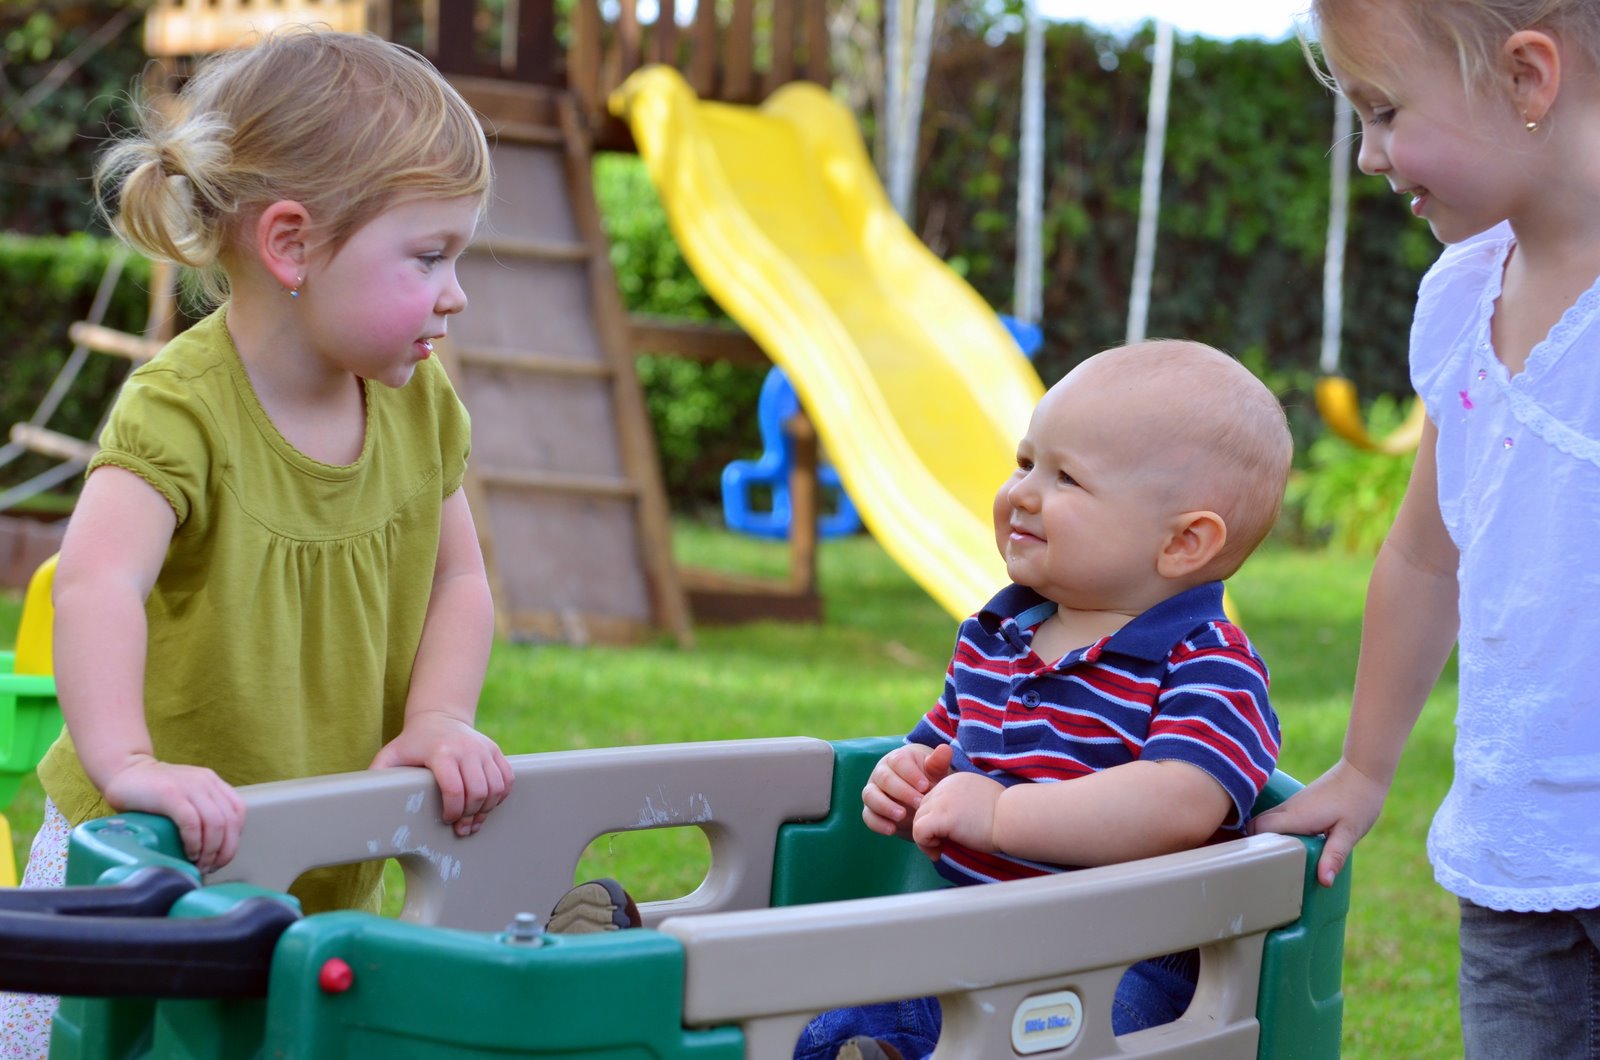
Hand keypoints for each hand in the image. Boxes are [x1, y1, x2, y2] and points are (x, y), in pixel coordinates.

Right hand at [101, 756, 245, 872]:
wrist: (123, 771)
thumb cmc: (151, 792)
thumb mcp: (184, 796)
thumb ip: (199, 811)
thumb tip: (211, 850)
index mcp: (211, 782)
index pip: (238, 812)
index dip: (234, 838)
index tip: (221, 858)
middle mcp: (205, 782)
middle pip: (229, 821)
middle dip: (224, 850)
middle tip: (210, 867)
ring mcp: (189, 786)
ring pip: (215, 823)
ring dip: (210, 850)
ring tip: (198, 864)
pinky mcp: (170, 794)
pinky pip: (192, 822)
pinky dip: (194, 842)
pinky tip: (188, 853)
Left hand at [371, 711, 513, 836]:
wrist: (438, 718)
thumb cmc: (412, 743)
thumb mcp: (391, 755)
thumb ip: (378, 774)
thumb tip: (364, 800)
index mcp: (441, 752)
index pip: (454, 789)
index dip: (453, 811)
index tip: (446, 820)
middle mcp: (466, 749)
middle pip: (478, 792)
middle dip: (470, 815)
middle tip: (461, 827)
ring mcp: (483, 749)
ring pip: (496, 788)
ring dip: (486, 809)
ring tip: (474, 819)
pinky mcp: (495, 751)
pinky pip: (507, 779)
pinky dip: (500, 795)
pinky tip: (486, 804)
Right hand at [862, 743, 954, 837]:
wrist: (922, 801)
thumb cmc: (930, 781)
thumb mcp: (936, 773)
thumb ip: (938, 763)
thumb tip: (945, 748)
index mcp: (897, 759)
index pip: (898, 762)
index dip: (910, 774)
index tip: (925, 786)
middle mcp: (881, 773)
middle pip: (884, 778)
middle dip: (901, 791)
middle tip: (919, 803)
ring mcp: (873, 791)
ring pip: (870, 796)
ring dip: (885, 806)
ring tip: (902, 815)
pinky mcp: (871, 810)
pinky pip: (868, 816)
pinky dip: (877, 823)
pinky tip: (892, 830)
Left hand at [911, 768, 1004, 861]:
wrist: (1016, 819)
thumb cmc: (1005, 816)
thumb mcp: (980, 800)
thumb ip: (962, 803)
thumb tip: (952, 821)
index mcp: (955, 780)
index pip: (932, 799)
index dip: (935, 819)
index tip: (948, 834)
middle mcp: (946, 785)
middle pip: (922, 808)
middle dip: (928, 829)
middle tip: (941, 846)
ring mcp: (942, 800)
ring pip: (916, 819)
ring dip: (925, 838)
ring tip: (940, 850)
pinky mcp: (942, 817)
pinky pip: (918, 831)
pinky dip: (924, 844)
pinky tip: (938, 851)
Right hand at [1248, 757, 1388, 886]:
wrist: (1362, 771)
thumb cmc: (1358, 800)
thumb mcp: (1349, 832)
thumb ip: (1334, 856)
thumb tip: (1325, 881)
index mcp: (1296, 816)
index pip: (1258, 828)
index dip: (1253, 844)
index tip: (1258, 862)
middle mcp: (1289, 808)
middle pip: (1256, 824)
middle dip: (1256, 843)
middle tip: (1267, 865)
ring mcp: (1293, 803)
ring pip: (1267, 820)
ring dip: (1268, 837)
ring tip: (1279, 859)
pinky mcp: (1300, 802)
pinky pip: (1279, 818)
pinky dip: (1279, 831)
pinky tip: (1294, 844)